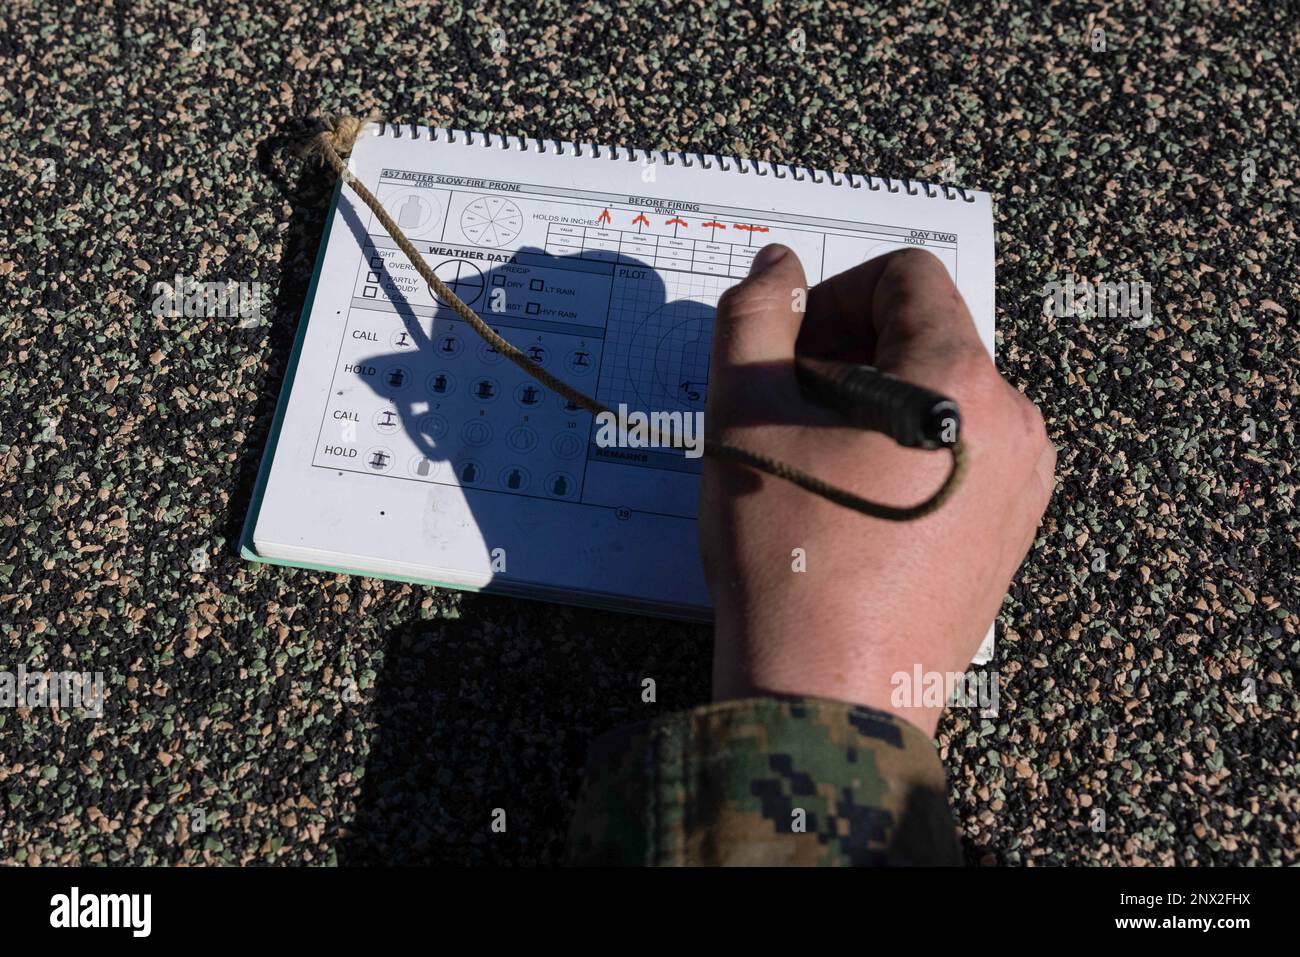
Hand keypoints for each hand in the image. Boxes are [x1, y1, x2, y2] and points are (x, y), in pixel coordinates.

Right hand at [701, 245, 1054, 734]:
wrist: (829, 696)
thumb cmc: (787, 558)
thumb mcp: (745, 416)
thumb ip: (754, 316)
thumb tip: (776, 264)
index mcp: (959, 382)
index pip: (907, 277)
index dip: (834, 296)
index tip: (789, 351)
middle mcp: (1014, 424)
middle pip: (928, 336)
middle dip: (850, 352)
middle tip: (789, 407)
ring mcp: (1022, 484)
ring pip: (943, 395)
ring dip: (874, 402)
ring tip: (816, 460)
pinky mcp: (1011, 532)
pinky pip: (962, 453)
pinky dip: (905, 450)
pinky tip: (854, 503)